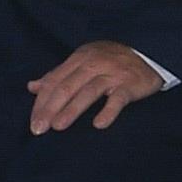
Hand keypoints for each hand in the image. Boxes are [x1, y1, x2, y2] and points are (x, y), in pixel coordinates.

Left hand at [27, 40, 165, 133]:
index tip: (33, 121)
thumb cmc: (111, 60)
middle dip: (49, 108)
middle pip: (66, 87)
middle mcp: (93, 64)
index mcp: (78, 58)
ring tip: (57, 127)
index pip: (54, 81)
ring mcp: (112, 74)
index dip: (41, 101)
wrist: (149, 52)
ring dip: (71, 110)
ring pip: (88, 92)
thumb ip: (59, 74)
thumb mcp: (83, 61)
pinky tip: (98, 125)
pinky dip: (108, 111)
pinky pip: (118, 99)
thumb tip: (32, 87)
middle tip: (38, 128)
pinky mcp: (130, 84)